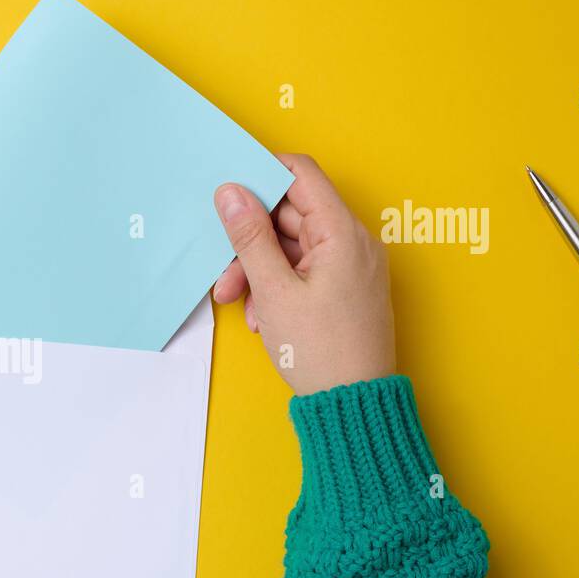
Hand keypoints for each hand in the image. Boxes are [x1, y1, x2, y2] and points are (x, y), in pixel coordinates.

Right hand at [211, 154, 394, 395]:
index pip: (300, 174)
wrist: (353, 404)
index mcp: (342, 232)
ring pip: (291, 248)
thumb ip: (249, 237)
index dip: (261, 176)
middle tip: (225, 277)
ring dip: (259, 271)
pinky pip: (303, 272)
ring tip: (243, 306)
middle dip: (251, 243)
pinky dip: (278, 287)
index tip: (228, 196)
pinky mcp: (344, 289)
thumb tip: (230, 192)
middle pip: (290, 216)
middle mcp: (353, 242)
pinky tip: (265, 317)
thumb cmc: (321, 351)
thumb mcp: (273, 291)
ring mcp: (350, 267)